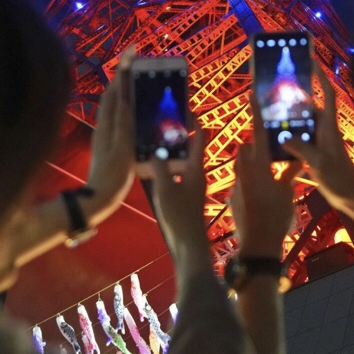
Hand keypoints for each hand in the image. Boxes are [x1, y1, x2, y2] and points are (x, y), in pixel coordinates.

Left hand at [83, 48, 136, 226]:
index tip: (134, 50)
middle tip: (141, 59)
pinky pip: (121, 114)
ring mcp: (107, 131)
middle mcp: (105, 123)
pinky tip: (139, 107)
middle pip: (115, 91)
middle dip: (126, 73)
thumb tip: (124, 97)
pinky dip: (129, 103)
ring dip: (128, 86)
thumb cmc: (112, 176)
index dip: (124, 67)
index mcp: (108, 122)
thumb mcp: (121, 149)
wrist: (98, 200)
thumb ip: (123, 123)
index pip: (116, 87)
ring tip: (142, 76)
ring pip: (117, 102)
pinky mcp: (111, 140)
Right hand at [150, 123, 209, 271]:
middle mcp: (197, 174)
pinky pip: (178, 173)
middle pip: (190, 147)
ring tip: (154, 141)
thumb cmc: (180, 217)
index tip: (183, 107)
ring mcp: (193, 186)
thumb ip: (160, 168)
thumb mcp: (166, 190)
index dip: (193, 120)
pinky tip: (155, 168)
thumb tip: (155, 151)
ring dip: (172, 150)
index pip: (200, 136)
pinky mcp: (187, 196)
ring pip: (183, 160)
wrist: (189, 246)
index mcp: (197, 168)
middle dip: (179, 134)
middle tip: (162, 122)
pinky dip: (169, 166)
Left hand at [230, 94, 301, 258]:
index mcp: (259, 165)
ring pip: (240, 165)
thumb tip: (299, 159)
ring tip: (265, 170)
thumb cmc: (277, 216)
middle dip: (253, 144)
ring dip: (249, 163)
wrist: (258, 245)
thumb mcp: (288, 193)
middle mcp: (243, 170)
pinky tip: (259, 193)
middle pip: (245, 147)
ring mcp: (235, 184)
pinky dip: (248, 182)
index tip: (250, 95)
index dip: (255, 112)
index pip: (257, 132)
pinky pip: (239, 182)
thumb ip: (290, 173)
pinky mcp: (232, 198)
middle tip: (266, 147)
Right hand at [283, 59, 353, 217]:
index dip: (321, 77)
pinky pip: (301, 138)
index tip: (311, 62)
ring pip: (304, 124)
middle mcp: (325, 131)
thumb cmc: (340, 180)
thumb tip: (285, 136)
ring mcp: (321, 142)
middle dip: (296, 97)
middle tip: (276, 90)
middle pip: (311, 107)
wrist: (353, 199)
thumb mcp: (319, 164)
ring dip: (291, 118)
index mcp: (329, 127)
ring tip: (271, 112)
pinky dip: (290, 136)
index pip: (328, 94)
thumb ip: (302, 148)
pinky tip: (275, 140)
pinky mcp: (317, 154)